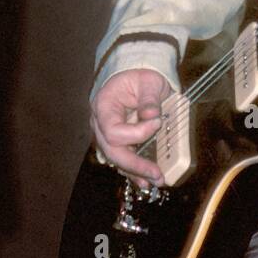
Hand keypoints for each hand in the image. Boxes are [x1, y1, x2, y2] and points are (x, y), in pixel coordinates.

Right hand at [91, 68, 171, 188]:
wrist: (134, 77)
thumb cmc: (139, 77)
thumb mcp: (148, 81)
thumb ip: (149, 98)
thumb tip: (152, 116)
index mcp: (103, 106)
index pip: (114, 131)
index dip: (137, 133)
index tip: (158, 123)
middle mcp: (100, 124)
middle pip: (112, 151)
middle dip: (135, 165)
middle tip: (156, 174)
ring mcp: (106, 135)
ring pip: (117, 159)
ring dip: (136, 173)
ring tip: (155, 181)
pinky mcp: (117, 142)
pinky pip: (123, 159)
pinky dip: (135, 171)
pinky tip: (146, 180)